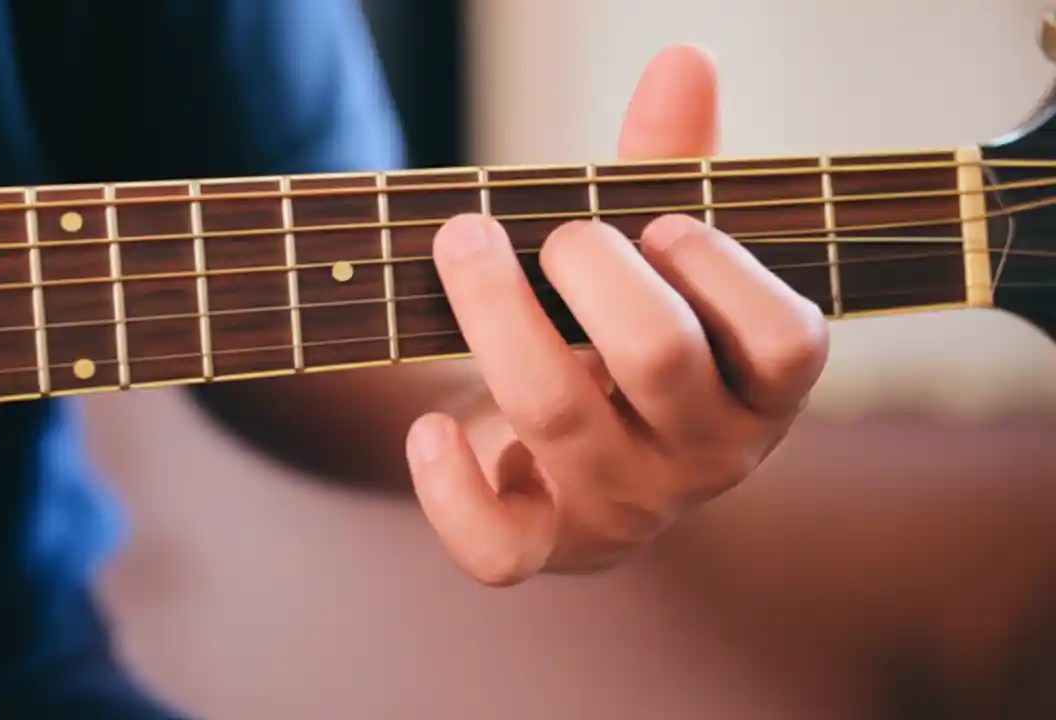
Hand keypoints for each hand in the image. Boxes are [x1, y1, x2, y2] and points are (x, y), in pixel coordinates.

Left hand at [406, 46, 828, 584]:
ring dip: (496, 310)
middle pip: (658, 359)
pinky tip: (426, 423)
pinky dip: (451, 489)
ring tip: (461, 240)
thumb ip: (670, 166)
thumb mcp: (650, 253)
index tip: (662, 223)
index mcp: (757, 386)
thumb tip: (684, 59)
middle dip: (593, 269)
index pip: (785, 342)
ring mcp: (621, 507)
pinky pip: (499, 550)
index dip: (724, 271)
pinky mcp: (541, 543)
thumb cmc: (615, 325)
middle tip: (555, 232)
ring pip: (557, 414)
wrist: (555, 434)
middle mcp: (702, 455)